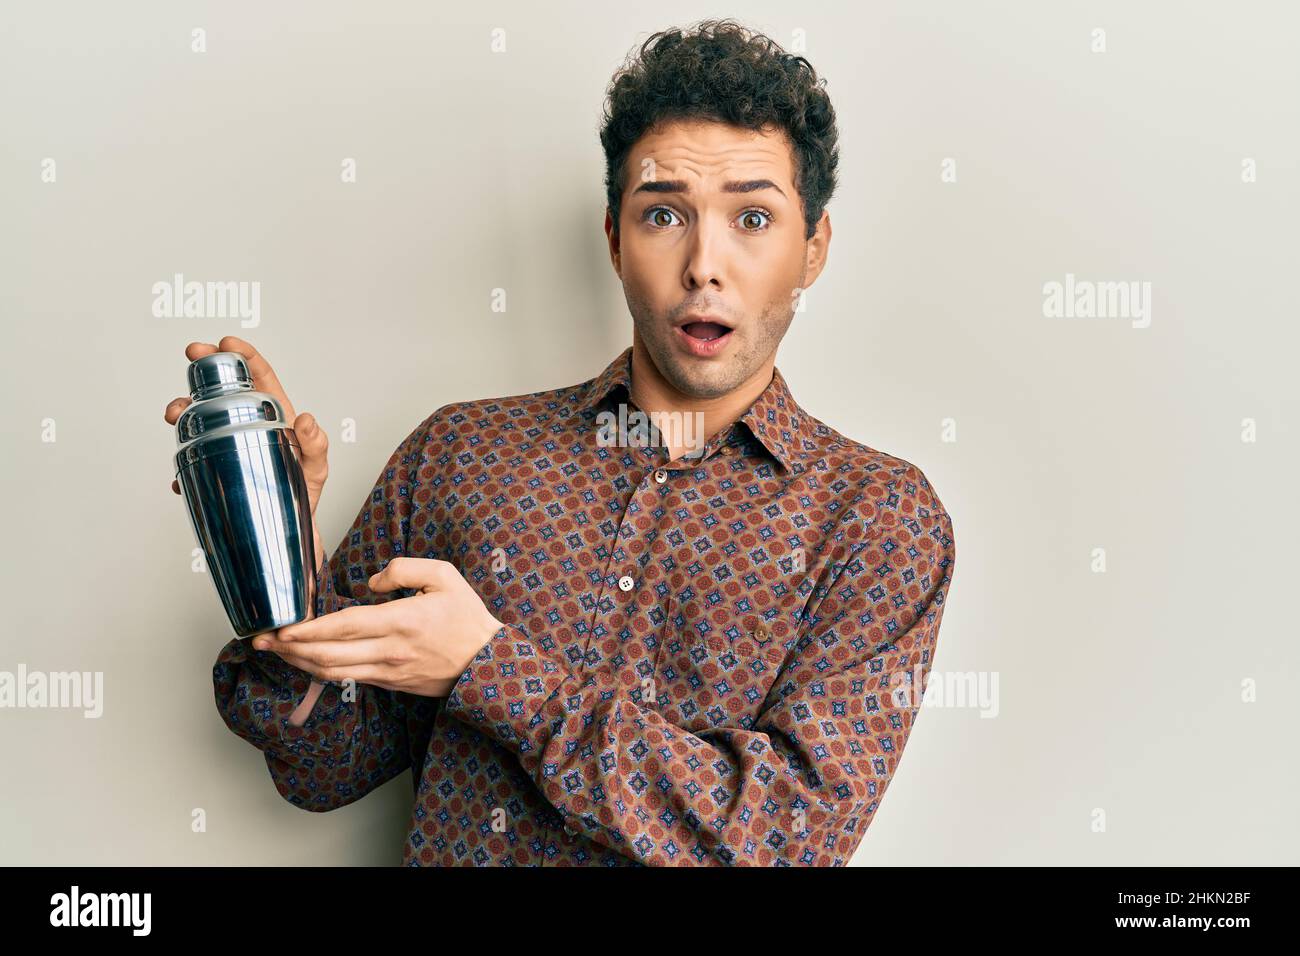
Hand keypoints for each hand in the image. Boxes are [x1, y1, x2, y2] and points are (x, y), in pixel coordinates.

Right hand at [164, 336, 329, 573]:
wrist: (287, 532)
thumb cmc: (305, 492)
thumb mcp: (317, 467)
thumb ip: (317, 444)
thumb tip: (307, 419)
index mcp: (275, 416)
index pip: (260, 377)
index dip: (243, 355)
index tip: (224, 342)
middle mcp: (249, 424)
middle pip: (222, 389)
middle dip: (204, 369)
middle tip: (191, 358)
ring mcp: (228, 443)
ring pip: (200, 417)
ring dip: (182, 409)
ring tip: (175, 416)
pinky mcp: (213, 468)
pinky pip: (192, 458)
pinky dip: (181, 463)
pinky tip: (180, 473)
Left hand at [251, 558, 502, 698]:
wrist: (488, 664)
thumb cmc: (468, 618)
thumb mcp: (445, 576)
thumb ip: (404, 568)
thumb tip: (372, 581)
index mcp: (401, 621)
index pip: (342, 627)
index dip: (307, 630)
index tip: (281, 629)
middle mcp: (389, 651)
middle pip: (327, 655)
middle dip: (289, 649)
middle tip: (261, 642)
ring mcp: (388, 671)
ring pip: (332, 672)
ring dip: (299, 663)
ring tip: (276, 652)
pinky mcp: (390, 683)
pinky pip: (348, 678)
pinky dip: (322, 670)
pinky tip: (308, 660)